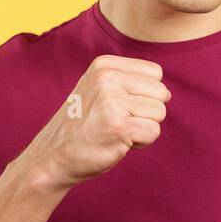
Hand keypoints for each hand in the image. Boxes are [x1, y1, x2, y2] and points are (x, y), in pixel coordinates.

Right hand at [22, 54, 169, 189]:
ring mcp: (112, 102)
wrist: (53, 156)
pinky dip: (141, 142)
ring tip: (117, 131)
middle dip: (147, 111)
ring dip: (144, 127)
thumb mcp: (98, 89)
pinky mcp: (119, 126)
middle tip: (119, 121)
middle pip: (161, 92)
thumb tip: (167, 91)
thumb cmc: (83, 125)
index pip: (155, 73)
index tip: (120, 105)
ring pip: (160, 113)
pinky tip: (118, 142)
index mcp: (104, 65)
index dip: (145, 94)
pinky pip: (153, 131)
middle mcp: (108, 78)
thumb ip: (128, 81)